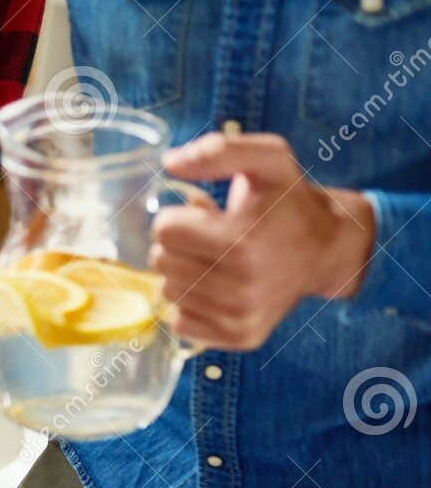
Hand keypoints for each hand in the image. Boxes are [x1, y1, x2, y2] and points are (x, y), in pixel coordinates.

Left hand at [153, 132, 375, 350]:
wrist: (326, 249)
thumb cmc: (289, 201)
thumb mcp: (268, 159)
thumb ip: (220, 150)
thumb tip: (170, 162)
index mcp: (244, 241)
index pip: (164, 231)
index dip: (180, 216)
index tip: (207, 214)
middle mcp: (242, 286)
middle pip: (161, 262)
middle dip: (179, 244)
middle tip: (212, 236)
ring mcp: (240, 317)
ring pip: (168, 292)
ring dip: (184, 273)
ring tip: (217, 259)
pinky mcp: (238, 337)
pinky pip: (180, 323)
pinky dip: (191, 303)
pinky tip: (218, 287)